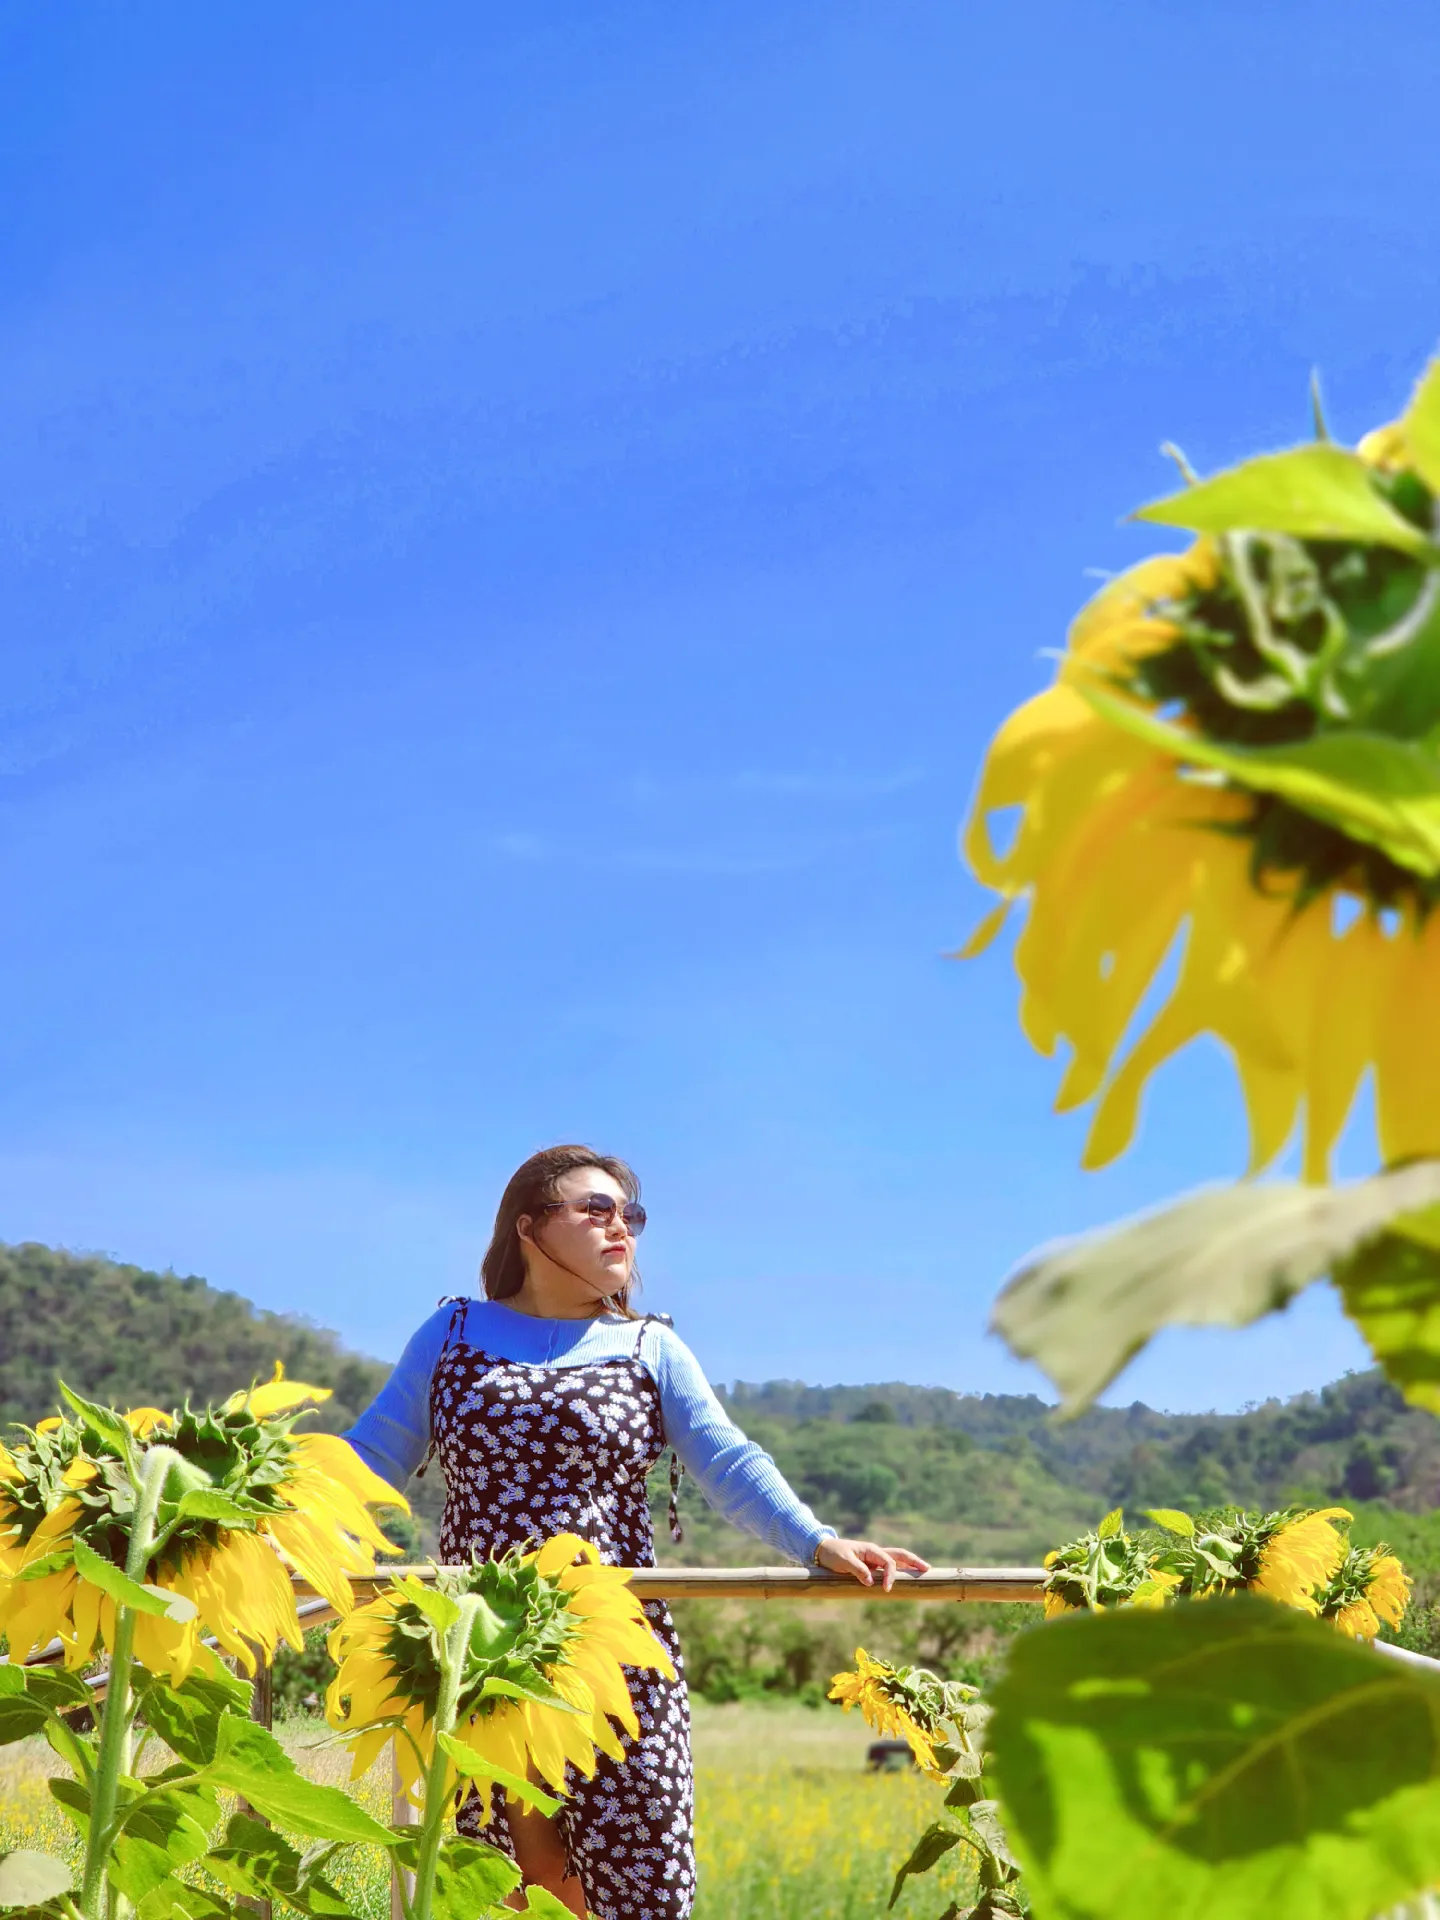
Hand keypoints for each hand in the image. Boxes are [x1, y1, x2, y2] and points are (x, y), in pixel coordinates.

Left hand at [814, 1537, 930, 1592]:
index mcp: (871, 1550)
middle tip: (926, 1569)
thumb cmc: (833, 1554)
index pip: (888, 1562)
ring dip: (909, 1564)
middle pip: (899, 1555)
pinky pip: (888, 1567)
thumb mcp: (843, 1562)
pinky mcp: (870, 1565)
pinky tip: (905, 1576)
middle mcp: (875, 1552)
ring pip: (896, 1560)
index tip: (887, 1589)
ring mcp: (873, 1558)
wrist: (822, 1550)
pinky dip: (899, 1570)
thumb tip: (871, 1582)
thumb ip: (858, 1570)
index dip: (891, 1576)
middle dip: (913, 1561)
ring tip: (922, 1571)